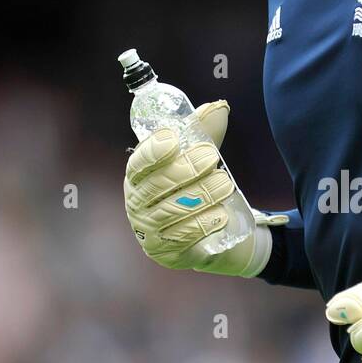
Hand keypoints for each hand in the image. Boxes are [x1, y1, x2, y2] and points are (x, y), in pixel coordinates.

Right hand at [124, 100, 283, 274]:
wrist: (208, 232)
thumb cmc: (193, 187)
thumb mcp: (197, 159)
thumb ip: (204, 135)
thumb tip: (218, 108)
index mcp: (137, 178)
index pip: (138, 164)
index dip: (152, 151)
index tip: (173, 138)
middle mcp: (137, 206)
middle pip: (157, 187)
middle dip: (186, 170)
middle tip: (211, 158)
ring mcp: (150, 233)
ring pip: (173, 213)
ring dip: (201, 196)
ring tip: (224, 185)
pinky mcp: (168, 254)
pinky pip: (184, 240)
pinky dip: (203, 225)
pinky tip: (221, 215)